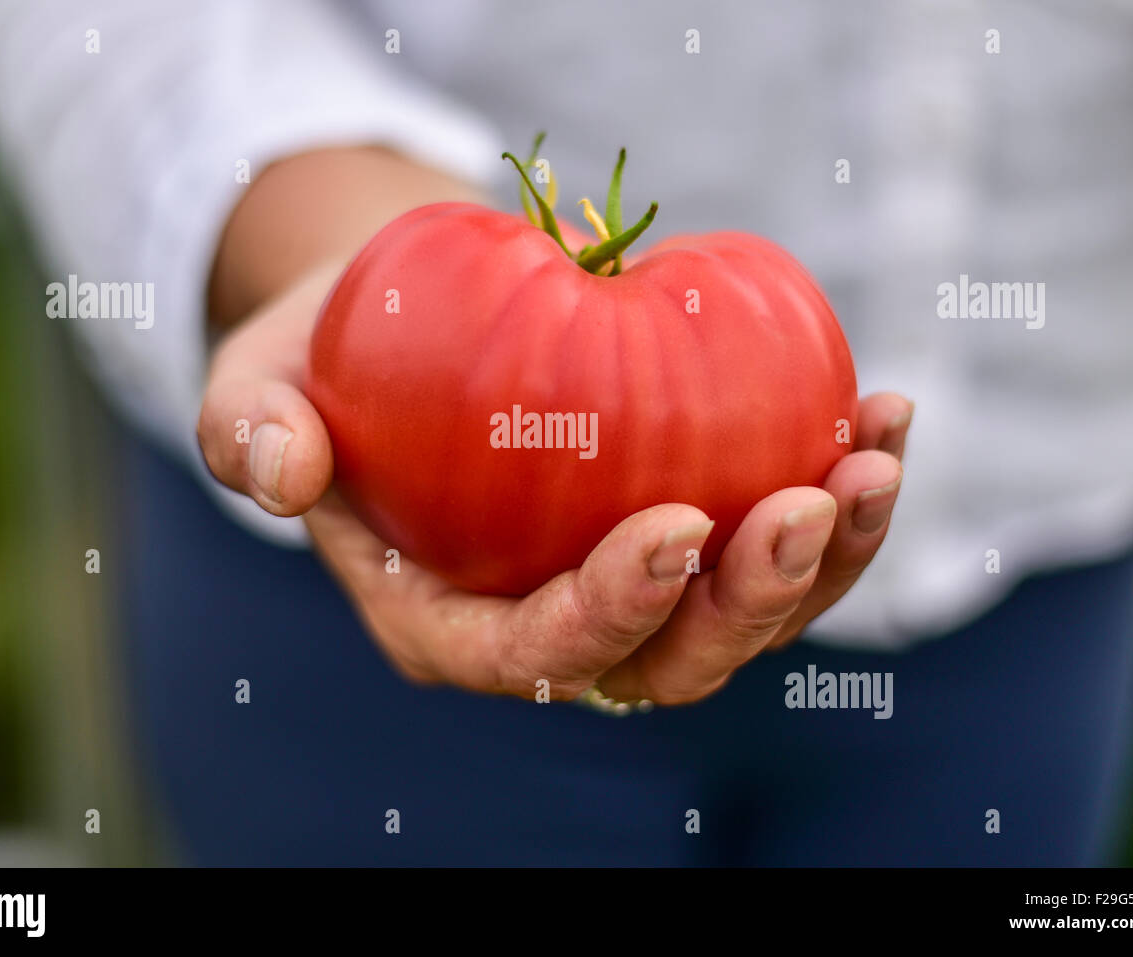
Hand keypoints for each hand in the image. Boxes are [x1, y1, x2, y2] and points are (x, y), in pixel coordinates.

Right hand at [198, 263, 910, 705]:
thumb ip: (251, 431)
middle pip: (667, 663)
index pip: (533, 654)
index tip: (673, 525)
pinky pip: (778, 539)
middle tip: (801, 501)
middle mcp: (556, 629)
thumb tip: (281, 473)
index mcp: (452, 623)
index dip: (608, 613)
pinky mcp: (694, 535)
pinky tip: (881, 414)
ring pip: (746, 617)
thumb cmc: (332, 367)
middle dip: (747, 605)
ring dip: (825, 554)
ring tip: (874, 456)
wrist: (408, 333)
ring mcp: (637, 590)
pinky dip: (838, 494)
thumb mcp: (259, 386)